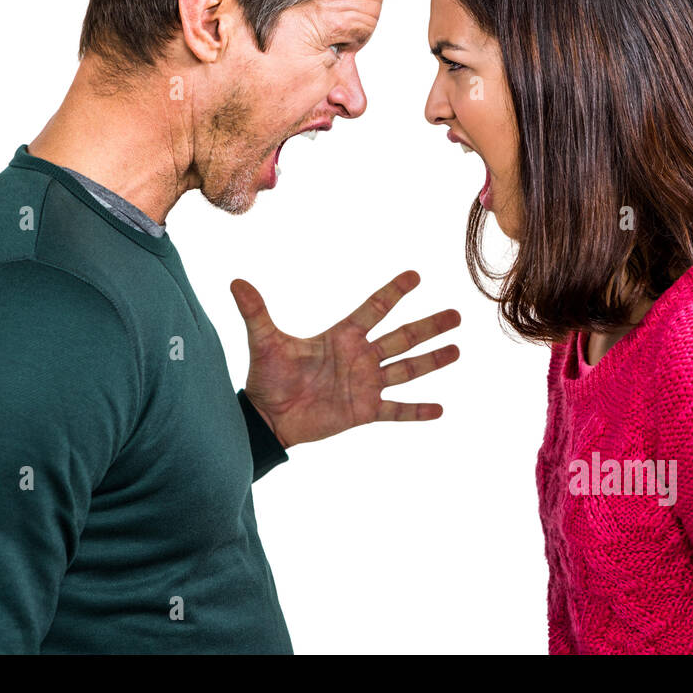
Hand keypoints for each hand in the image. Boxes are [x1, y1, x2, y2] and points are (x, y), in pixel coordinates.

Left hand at [229, 270, 460, 447]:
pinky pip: (395, 410)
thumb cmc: (267, 377)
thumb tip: (235, 281)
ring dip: (431, 361)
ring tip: (457, 350)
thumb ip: (255, 312)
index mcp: (341, 336)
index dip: (394, 292)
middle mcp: (360, 357)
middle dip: (428, 326)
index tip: (415, 275)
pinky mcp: (363, 411)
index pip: (373, 309)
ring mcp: (365, 384)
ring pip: (406, 370)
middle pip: (401, 338)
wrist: (268, 417)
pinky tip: (440, 410)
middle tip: (457, 314)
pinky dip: (416, 412)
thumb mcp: (265, 341)